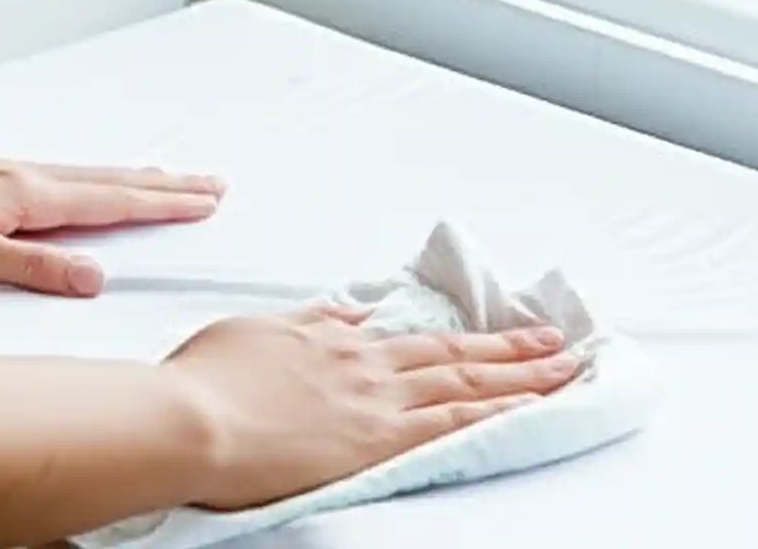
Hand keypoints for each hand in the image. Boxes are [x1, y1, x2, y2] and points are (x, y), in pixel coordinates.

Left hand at [0, 158, 224, 294]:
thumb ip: (32, 267)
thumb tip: (96, 276)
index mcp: (25, 196)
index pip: (110, 201)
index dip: (162, 205)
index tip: (206, 202)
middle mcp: (22, 179)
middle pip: (110, 181)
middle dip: (165, 186)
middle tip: (211, 183)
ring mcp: (4, 178)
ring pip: (88, 177)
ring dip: (135, 179)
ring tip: (168, 179)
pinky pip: (62, 179)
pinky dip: (96, 181)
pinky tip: (89, 185)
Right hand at [163, 308, 577, 509]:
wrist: (192, 420)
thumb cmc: (207, 380)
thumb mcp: (255, 333)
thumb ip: (308, 324)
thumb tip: (348, 315)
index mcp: (336, 343)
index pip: (417, 341)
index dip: (465, 339)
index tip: (498, 334)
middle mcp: (367, 367)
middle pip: (455, 358)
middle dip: (512, 351)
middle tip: (558, 343)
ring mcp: (376, 403)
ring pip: (466, 387)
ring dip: (521, 377)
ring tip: (565, 370)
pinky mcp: (376, 441)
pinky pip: (452, 426)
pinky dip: (496, 416)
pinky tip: (527, 412)